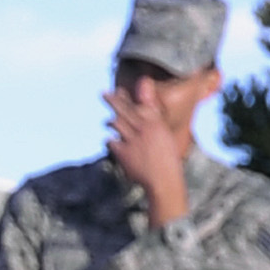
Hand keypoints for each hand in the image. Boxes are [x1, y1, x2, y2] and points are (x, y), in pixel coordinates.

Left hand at [103, 78, 195, 226]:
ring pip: (116, 123)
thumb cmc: (166, 158)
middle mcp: (144, 128)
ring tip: (106, 122)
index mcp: (156, 123)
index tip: (118, 90)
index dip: (127, 98)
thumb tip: (148, 109)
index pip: (138, 105)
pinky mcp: (124, 153)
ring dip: (109, 122)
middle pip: (125, 110)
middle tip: (102, 93)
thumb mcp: (164, 135)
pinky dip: (109, 140)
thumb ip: (154, 118)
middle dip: (113, 100)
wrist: (163, 179)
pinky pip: (111, 141)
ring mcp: (133, 140)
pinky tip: (109, 140)